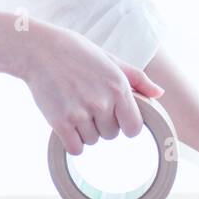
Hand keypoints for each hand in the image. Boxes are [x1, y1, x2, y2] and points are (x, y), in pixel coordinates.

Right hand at [22, 23, 164, 155]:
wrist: (39, 50)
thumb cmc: (76, 52)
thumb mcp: (110, 60)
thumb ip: (137, 78)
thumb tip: (159, 93)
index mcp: (118, 87)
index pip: (134, 128)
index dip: (125, 124)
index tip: (114, 115)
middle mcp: (102, 102)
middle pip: (112, 135)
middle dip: (102, 124)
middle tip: (87, 102)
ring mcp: (81, 113)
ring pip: (93, 141)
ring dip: (85, 131)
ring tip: (73, 106)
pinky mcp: (61, 122)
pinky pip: (76, 148)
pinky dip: (71, 141)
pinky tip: (66, 122)